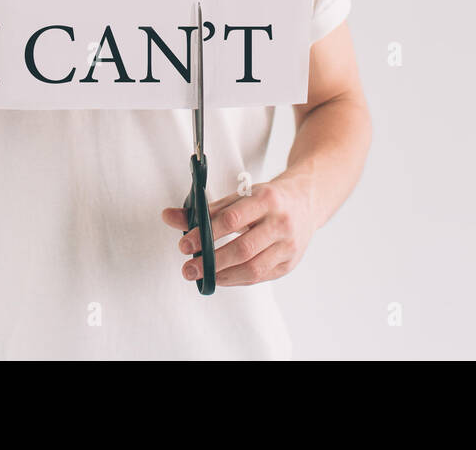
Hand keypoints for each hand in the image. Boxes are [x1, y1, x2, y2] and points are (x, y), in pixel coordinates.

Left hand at [160, 174, 317, 286]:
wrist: (307, 201)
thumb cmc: (268, 198)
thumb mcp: (240, 196)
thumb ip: (206, 209)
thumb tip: (169, 217)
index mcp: (266, 199)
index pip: (231, 220)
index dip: (205, 235)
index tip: (185, 244)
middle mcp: (280, 222)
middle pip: (243, 249)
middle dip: (211, 262)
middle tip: (189, 269)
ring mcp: (288, 245)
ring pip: (253, 268)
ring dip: (223, 276)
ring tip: (203, 276)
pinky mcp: (289, 263)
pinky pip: (260, 277)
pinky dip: (237, 280)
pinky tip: (222, 277)